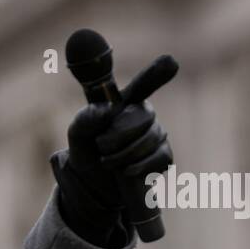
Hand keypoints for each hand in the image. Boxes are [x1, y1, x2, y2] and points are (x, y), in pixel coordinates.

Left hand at [51, 55, 176, 246]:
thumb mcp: (78, 137)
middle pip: (144, 117)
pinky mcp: (163, 155)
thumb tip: (106, 110)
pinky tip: (126, 171)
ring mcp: (157, 133)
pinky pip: (160, 157)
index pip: (144, 83)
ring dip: (123, 155)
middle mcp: (144, 113)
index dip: (157, 72)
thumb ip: (84, 120)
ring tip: (108, 163)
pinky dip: (139, 166)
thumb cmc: (87, 154)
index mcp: (125, 102)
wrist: (94, 186)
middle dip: (117, 136)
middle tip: (101, 147)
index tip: (171, 62)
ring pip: (150, 139)